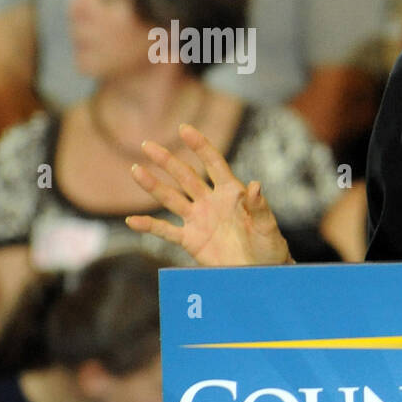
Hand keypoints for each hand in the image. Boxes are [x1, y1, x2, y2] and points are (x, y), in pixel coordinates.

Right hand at [124, 124, 292, 266]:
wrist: (261, 272)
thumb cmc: (269, 246)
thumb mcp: (267, 226)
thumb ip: (259, 207)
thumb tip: (255, 185)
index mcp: (232, 193)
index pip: (213, 164)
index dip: (199, 146)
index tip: (184, 129)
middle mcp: (211, 202)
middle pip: (185, 177)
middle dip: (167, 161)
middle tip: (147, 145)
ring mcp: (199, 220)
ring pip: (171, 198)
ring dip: (153, 185)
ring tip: (135, 170)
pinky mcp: (191, 240)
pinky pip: (166, 231)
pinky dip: (149, 226)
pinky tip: (132, 220)